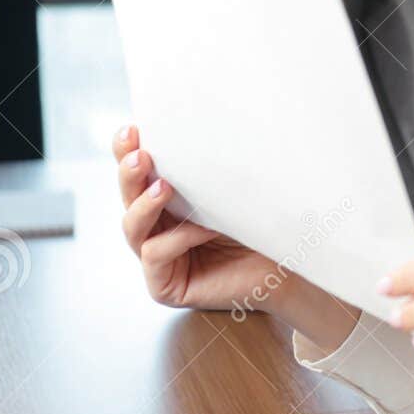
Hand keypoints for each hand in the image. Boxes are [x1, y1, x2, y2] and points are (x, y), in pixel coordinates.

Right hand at [113, 124, 278, 309]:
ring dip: (144, 205)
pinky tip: (204, 230)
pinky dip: (177, 239)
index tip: (133, 127)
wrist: (287, 272)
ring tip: (163, 187)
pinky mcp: (163, 286)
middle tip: (139, 156)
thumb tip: (201, 128)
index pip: (140, 174)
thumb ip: (210, 172)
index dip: (127, 150)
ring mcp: (158, 259)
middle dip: (129, 174)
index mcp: (169, 203)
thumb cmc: (262, 230)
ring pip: (132, 227)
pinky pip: (156, 255)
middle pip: (128, 197)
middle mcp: (158, 229)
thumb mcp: (234, 193)